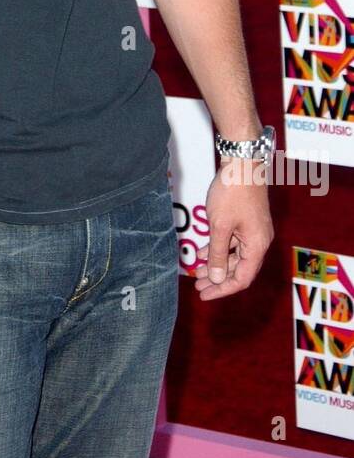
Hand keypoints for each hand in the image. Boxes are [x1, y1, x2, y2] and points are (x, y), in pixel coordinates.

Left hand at [194, 164, 273, 300]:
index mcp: (257, 246)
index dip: (222, 289)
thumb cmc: (232, 193)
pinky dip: (218, 249)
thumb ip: (218, 254)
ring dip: (216, 264)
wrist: (242, 163)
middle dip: (218, 279)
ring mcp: (254, 231)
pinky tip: (201, 251)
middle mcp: (259, 241)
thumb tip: (218, 278)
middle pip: (239, 269)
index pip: (242, 278)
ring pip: (235, 255)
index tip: (204, 294)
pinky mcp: (247, 221)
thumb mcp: (220, 227)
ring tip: (197, 271)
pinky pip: (233, 242)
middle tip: (198, 286)